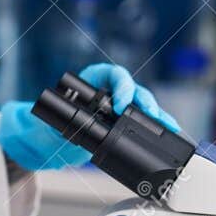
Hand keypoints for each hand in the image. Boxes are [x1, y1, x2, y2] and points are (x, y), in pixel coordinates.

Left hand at [0, 62, 181, 170]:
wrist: (48, 141)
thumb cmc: (47, 124)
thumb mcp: (52, 121)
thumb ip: (60, 123)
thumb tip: (67, 129)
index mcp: (94, 79)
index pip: (114, 75)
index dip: (121, 86)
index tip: (120, 104)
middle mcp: (111, 89)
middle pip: (134, 90)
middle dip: (145, 102)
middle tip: (151, 115)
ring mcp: (121, 105)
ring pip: (143, 106)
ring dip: (156, 116)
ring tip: (168, 126)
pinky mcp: (125, 122)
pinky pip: (144, 121)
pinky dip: (156, 127)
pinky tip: (169, 133)